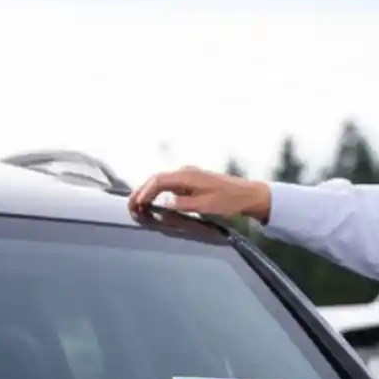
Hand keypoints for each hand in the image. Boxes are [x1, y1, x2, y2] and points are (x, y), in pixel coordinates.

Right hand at [127, 166, 271, 221]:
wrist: (248, 195)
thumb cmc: (229, 200)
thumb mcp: (206, 206)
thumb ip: (185, 204)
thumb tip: (167, 203)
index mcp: (187, 176)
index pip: (158, 181)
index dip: (144, 192)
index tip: (136, 205)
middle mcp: (186, 172)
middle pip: (156, 179)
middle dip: (141, 192)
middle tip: (130, 206)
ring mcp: (189, 175)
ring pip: (162, 181)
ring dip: (149, 192)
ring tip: (138, 205)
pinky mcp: (193, 181)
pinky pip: (170, 184)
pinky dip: (159, 192)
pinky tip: (155, 201)